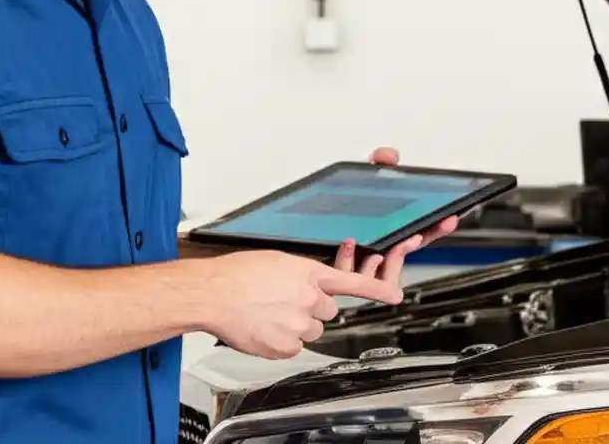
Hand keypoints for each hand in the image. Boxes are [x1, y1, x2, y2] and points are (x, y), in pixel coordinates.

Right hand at [200, 250, 402, 359]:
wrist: (213, 294)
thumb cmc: (237, 275)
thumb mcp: (277, 262)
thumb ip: (300, 275)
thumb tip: (307, 285)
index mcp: (309, 274)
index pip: (352, 282)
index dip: (377, 290)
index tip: (394, 295)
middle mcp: (309, 299)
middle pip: (328, 311)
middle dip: (313, 309)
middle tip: (287, 303)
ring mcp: (299, 324)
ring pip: (311, 331)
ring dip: (297, 326)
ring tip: (270, 315)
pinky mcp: (286, 346)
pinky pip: (294, 347)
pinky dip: (282, 342)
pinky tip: (264, 328)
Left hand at [335, 147, 461, 283]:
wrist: (298, 228)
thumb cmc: (334, 213)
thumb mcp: (358, 182)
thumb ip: (376, 165)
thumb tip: (389, 155)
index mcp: (387, 234)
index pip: (420, 233)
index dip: (437, 228)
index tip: (449, 219)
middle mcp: (377, 251)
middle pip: (407, 252)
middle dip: (420, 242)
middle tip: (421, 233)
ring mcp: (358, 264)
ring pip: (382, 272)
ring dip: (391, 258)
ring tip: (394, 242)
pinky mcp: (338, 273)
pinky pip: (349, 273)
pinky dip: (350, 258)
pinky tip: (350, 243)